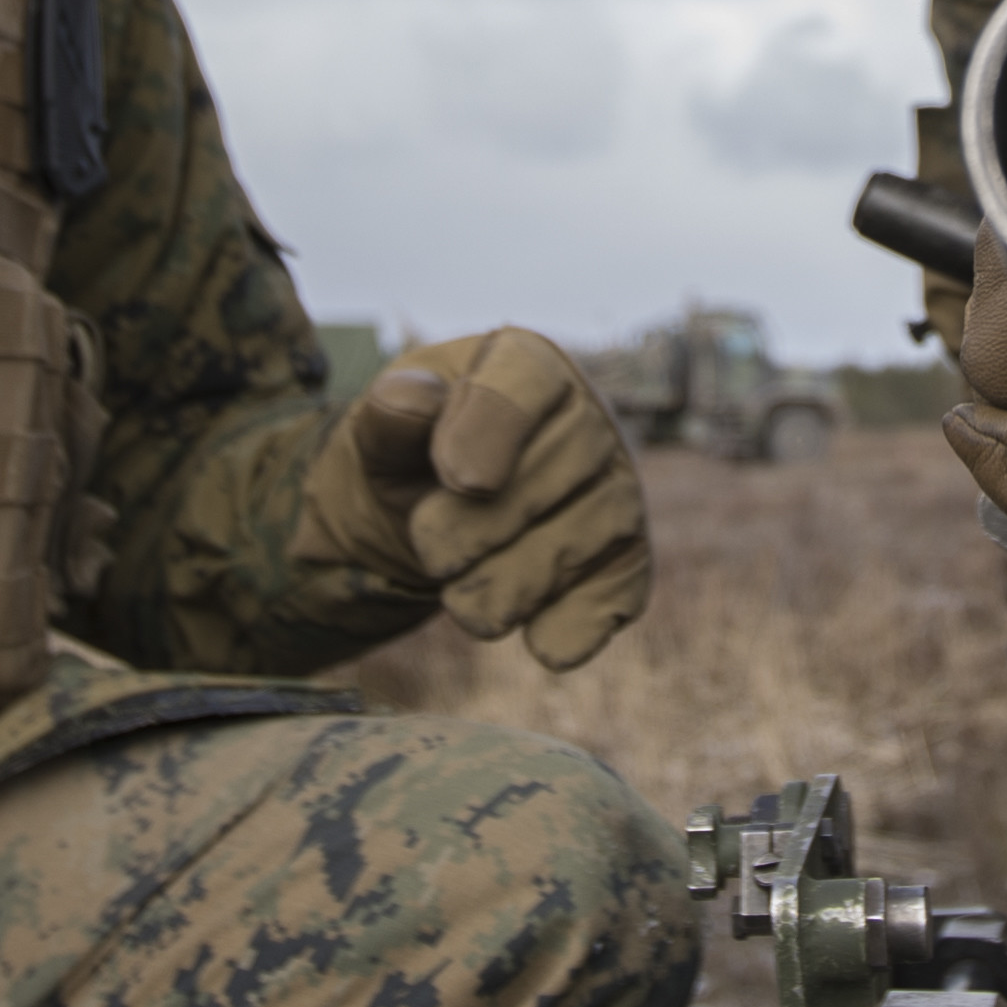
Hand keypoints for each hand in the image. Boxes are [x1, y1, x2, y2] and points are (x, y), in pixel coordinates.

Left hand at [299, 328, 653, 668]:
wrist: (432, 514)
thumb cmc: (410, 458)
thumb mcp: (380, 433)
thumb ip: (389, 416)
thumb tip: (413, 401)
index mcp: (524, 363)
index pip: (524, 385)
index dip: (490, 434)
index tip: (453, 481)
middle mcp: (587, 416)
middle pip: (558, 470)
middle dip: (483, 528)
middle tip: (431, 550)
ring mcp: (616, 485)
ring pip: (590, 536)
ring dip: (513, 585)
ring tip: (460, 598)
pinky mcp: (626, 554)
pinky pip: (623, 588)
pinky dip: (582, 623)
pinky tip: (542, 643)